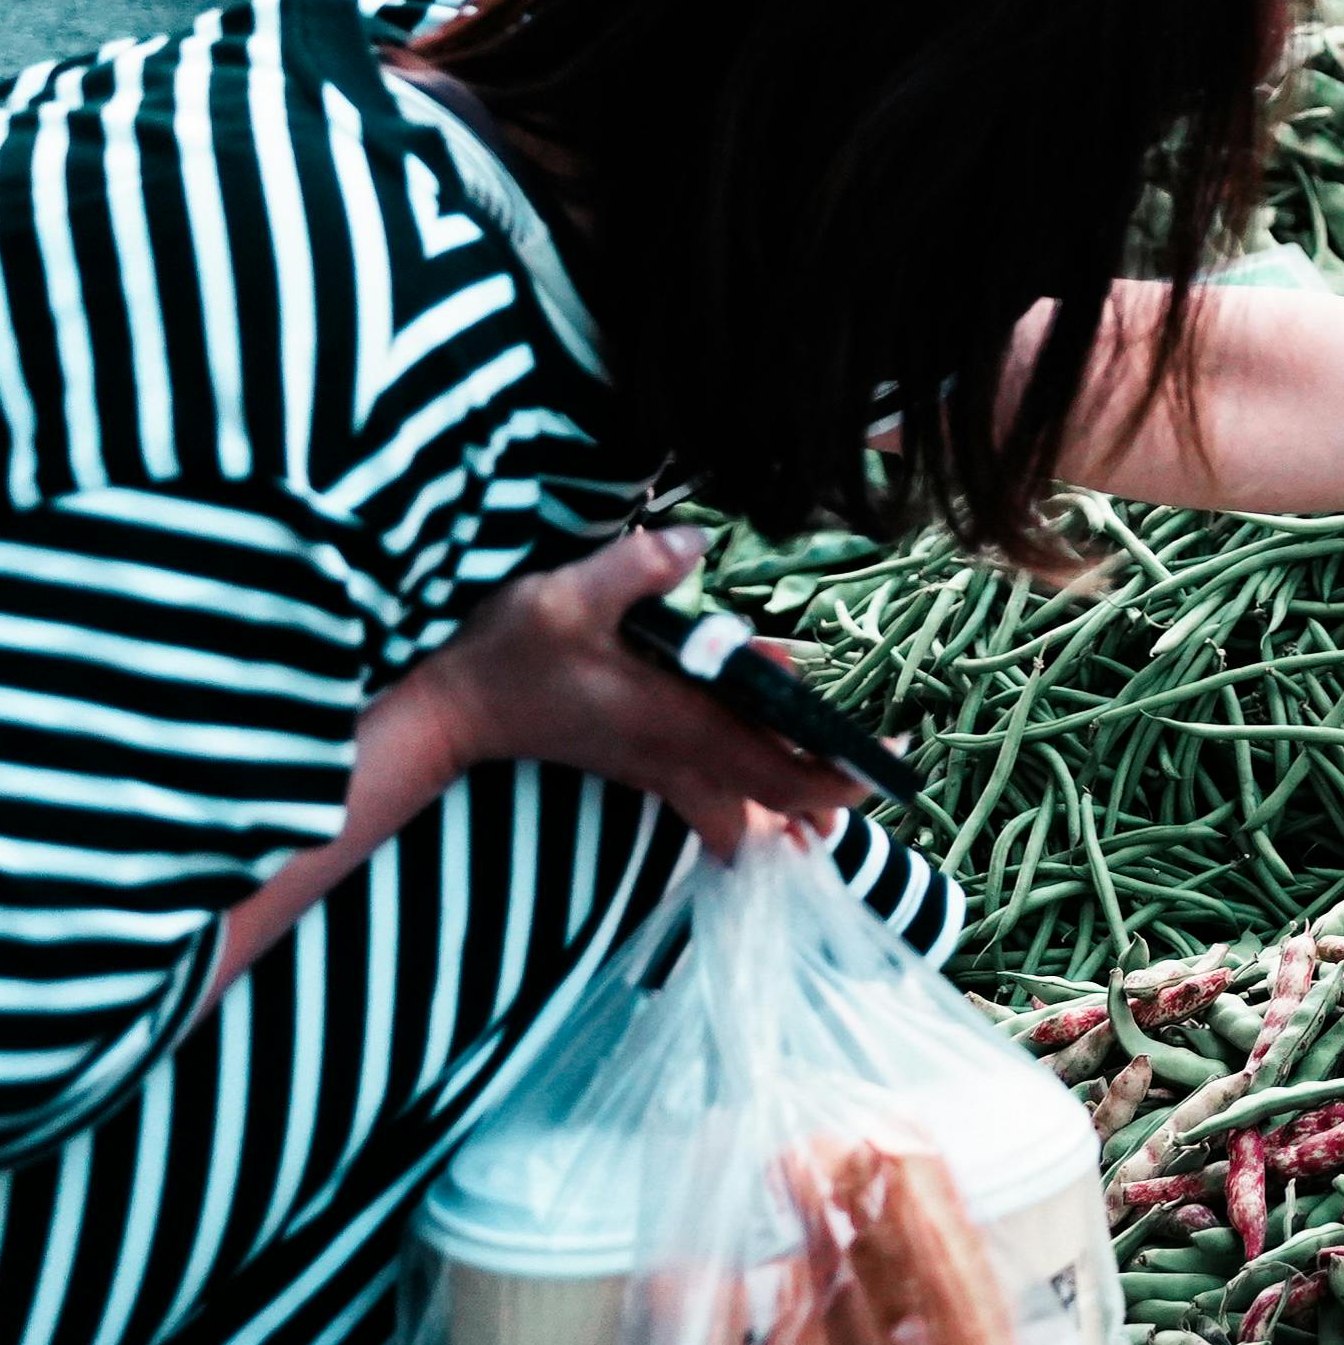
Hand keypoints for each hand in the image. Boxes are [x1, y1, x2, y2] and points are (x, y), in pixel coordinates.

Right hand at [397, 527, 876, 855]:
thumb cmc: (509, 655)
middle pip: (778, 800)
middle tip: (870, 762)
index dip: (845, 778)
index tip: (891, 759)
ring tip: (827, 765)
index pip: (785, 775)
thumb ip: (636, 568)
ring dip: (789, 795)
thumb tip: (695, 539)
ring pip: (746, 806)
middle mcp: (681, 759)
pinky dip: (747, 792)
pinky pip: (712, 796)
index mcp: (684, 727)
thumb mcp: (565, 596)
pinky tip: (758, 757)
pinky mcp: (640, 766)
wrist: (452, 711)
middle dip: (831, 791)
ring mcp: (660, 770)